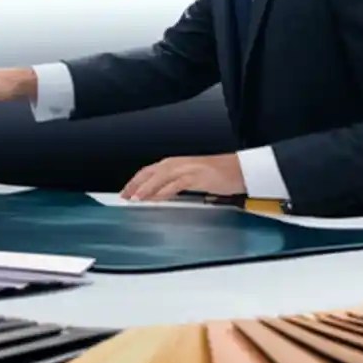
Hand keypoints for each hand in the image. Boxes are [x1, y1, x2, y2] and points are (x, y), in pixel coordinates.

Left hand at [120, 153, 245, 201]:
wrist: (240, 170)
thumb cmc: (218, 174)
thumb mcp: (191, 178)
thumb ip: (174, 184)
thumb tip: (158, 195)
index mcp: (175, 163)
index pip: (148, 171)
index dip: (134, 181)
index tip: (124, 191)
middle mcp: (177, 163)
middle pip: (149, 172)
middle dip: (134, 184)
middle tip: (123, 196)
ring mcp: (186, 169)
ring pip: (158, 178)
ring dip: (144, 188)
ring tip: (134, 199)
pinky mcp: (195, 177)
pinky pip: (174, 185)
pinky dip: (161, 192)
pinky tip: (154, 199)